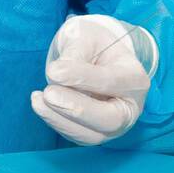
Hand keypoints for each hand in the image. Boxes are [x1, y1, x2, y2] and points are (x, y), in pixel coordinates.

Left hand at [31, 15, 157, 145]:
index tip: (54, 70)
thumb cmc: (94, 46)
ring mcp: (114, 126)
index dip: (82, 78)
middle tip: (49, 93)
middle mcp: (130, 108)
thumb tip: (56, 74)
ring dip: (60, 118)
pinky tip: (40, 104)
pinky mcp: (94, 134)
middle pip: (110, 119)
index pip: (112, 82)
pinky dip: (55, 121)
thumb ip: (75, 53)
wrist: (95, 59)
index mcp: (135, 79)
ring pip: (90, 135)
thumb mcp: (87, 37)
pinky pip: (75, 134)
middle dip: (77, 109)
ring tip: (38, 99)